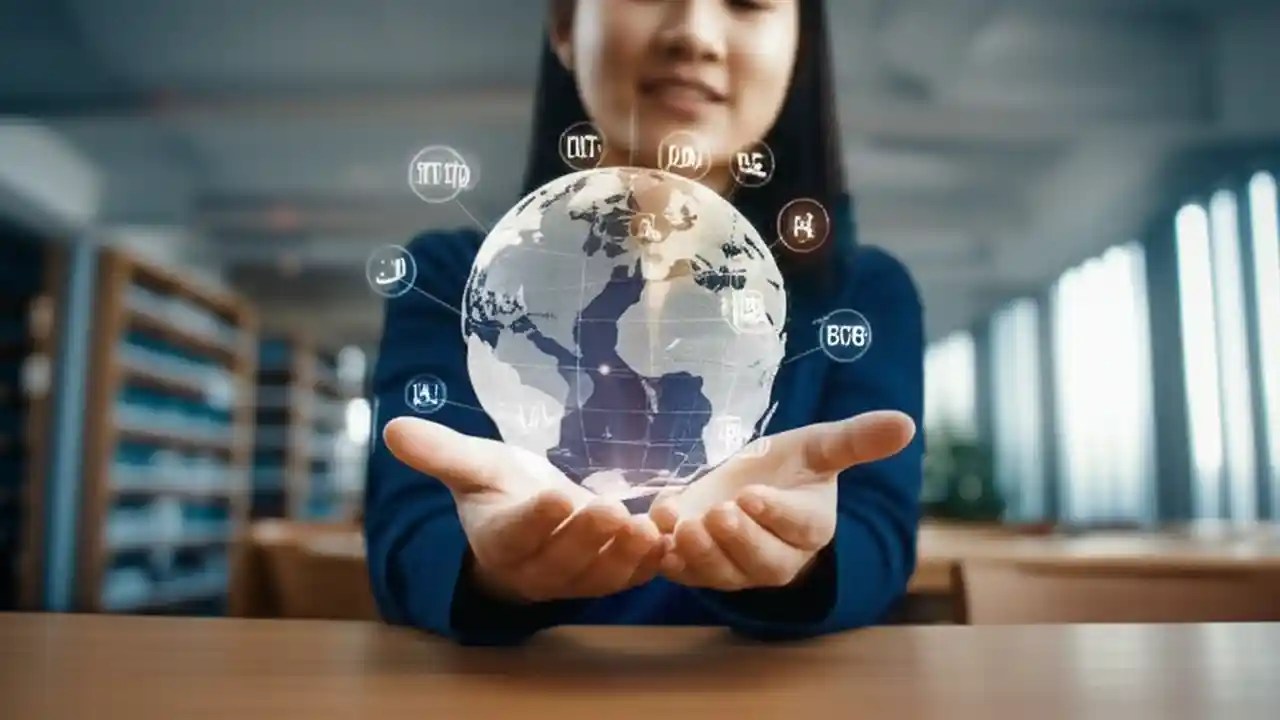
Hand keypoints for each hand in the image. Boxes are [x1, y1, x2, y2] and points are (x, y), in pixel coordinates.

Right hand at [383, 417, 667, 603]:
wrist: (527, 522)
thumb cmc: (498, 490)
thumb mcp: (472, 465)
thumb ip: (439, 451)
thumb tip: (393, 428)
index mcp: (498, 539)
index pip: (515, 534)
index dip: (535, 520)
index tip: (554, 496)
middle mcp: (535, 568)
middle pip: (561, 561)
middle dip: (586, 537)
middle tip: (607, 508)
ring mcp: (574, 580)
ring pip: (598, 576)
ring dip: (623, 555)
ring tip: (643, 526)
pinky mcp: (607, 579)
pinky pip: (630, 577)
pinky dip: (650, 561)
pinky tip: (667, 533)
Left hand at [649, 410, 915, 591]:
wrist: (750, 487)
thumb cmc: (789, 466)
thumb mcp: (819, 446)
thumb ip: (857, 438)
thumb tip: (907, 423)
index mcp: (812, 525)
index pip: (800, 527)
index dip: (776, 514)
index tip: (752, 494)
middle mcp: (780, 556)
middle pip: (764, 562)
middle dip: (739, 540)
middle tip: (719, 513)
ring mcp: (739, 569)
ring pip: (724, 575)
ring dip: (701, 554)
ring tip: (682, 526)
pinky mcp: (704, 571)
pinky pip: (688, 575)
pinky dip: (671, 563)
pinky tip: (656, 541)